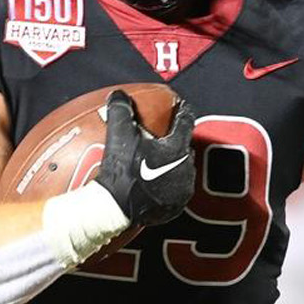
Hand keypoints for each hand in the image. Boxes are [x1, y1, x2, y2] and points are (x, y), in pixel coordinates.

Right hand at [95, 90, 195, 225]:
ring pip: (182, 169)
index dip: (183, 111)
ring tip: (158, 160)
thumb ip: (120, 111)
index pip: (186, 121)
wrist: (116, 208)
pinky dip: (168, 184)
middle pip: (184, 146)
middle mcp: (186, 168)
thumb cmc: (120, 170)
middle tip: (161, 137)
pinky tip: (156, 182)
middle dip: (175, 141)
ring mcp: (183, 189)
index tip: (180, 106)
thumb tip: (118, 95)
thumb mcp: (118, 135)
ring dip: (173, 163)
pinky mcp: (177, 206)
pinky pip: (176, 189)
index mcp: (177, 148)